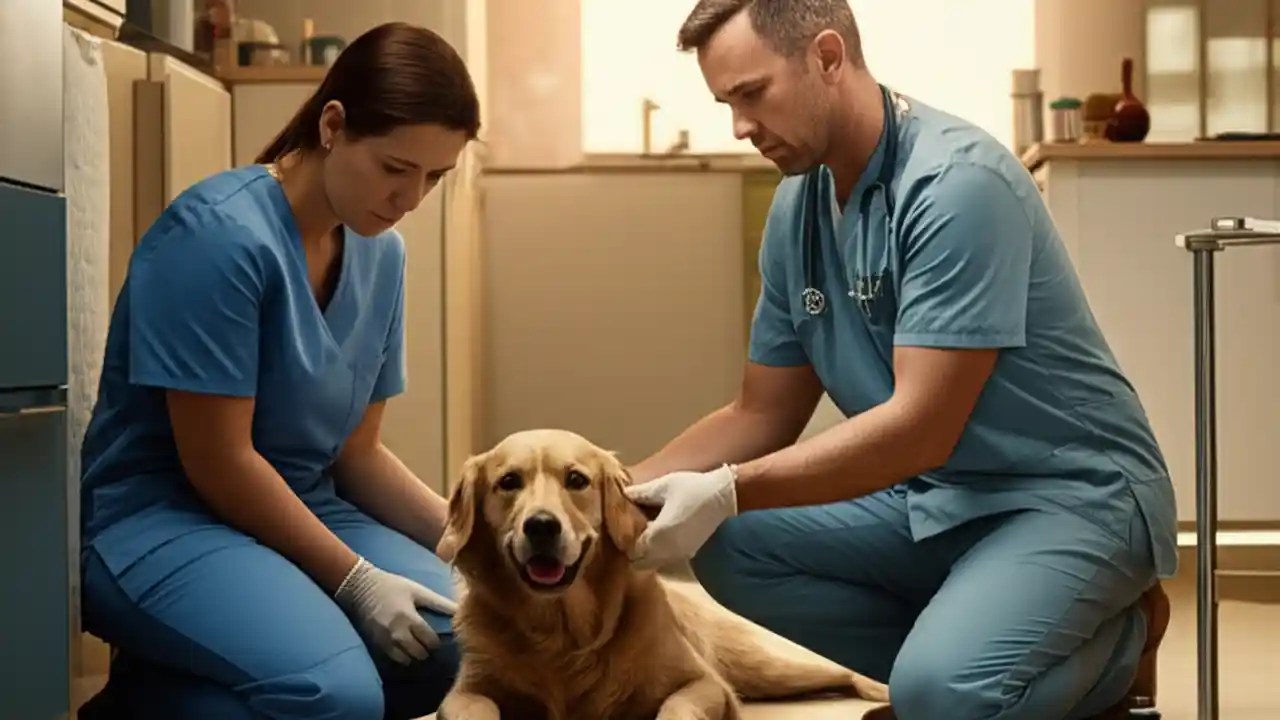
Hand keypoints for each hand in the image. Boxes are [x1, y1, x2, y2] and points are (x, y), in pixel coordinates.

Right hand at [334, 556, 456, 664]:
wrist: (360, 587)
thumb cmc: (392, 586)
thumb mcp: (417, 590)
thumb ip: (438, 602)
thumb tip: (459, 609)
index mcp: (409, 618)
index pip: (430, 641)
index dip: (437, 642)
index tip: (438, 636)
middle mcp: (397, 633)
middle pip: (419, 653)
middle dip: (427, 650)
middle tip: (429, 643)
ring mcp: (385, 641)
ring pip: (406, 660)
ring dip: (414, 656)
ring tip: (418, 647)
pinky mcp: (376, 643)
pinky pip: (393, 659)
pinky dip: (402, 657)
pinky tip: (405, 649)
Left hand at [623, 464, 737, 570]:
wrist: (727, 498)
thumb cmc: (695, 489)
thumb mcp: (665, 486)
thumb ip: (642, 493)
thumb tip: (624, 494)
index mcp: (658, 535)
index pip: (631, 550)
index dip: (625, 540)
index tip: (623, 526)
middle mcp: (667, 551)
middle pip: (640, 563)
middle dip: (633, 551)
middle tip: (633, 531)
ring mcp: (679, 555)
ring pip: (653, 564)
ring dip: (646, 553)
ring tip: (646, 533)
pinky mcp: (688, 554)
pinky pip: (665, 560)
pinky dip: (658, 553)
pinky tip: (660, 535)